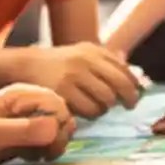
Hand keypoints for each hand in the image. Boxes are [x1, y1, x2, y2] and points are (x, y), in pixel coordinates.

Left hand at [0, 83, 75, 164]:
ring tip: (36, 156)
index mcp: (21, 95)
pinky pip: (46, 141)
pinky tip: (29, 157)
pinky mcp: (21, 137)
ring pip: (57, 129)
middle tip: (42, 154)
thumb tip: (55, 128)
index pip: (59, 105)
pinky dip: (44, 150)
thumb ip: (22, 130)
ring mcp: (24, 121)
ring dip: (53, 144)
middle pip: (62, 116)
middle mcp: (26, 104)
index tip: (46, 144)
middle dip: (59, 136)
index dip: (58, 125)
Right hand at [22, 42, 140, 117]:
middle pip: (120, 84)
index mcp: (94, 50)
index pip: (124, 68)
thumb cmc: (60, 64)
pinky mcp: (63, 92)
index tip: (137, 93)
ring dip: (107, 107)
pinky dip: (92, 114)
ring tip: (100, 107)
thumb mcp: (83, 54)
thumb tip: (137, 78)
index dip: (134, 84)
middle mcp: (86, 60)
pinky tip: (86, 111)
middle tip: (129, 106)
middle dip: (129, 98)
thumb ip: (107, 62)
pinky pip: (89, 109)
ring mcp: (74, 75)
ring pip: (106, 99)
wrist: (28, 65)